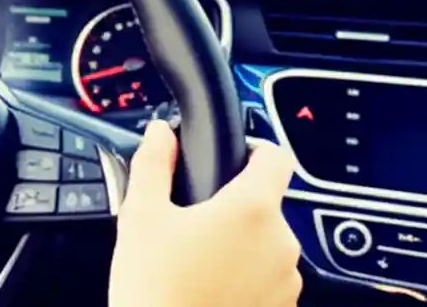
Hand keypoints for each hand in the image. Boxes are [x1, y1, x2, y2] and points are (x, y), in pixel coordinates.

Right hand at [108, 122, 301, 306]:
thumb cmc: (154, 293)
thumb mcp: (140, 217)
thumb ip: (154, 164)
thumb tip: (161, 135)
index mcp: (251, 209)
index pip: (275, 157)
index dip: (255, 148)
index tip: (237, 155)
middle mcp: (280, 243)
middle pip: (265, 206)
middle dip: (232, 210)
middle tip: (192, 227)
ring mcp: (286, 283)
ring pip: (266, 246)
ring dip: (239, 248)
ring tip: (196, 266)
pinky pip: (267, 282)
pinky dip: (244, 281)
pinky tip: (209, 291)